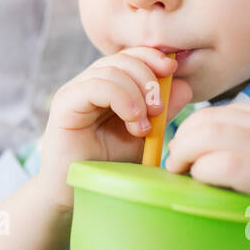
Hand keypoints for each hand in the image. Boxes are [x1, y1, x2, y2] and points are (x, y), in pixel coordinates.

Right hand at [40, 48, 192, 202]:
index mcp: (107, 86)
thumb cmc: (108, 166)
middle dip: (148, 78)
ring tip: (143, 126)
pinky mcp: (65, 103)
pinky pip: (96, 86)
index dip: (152, 57)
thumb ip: (163, 112)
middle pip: (122, 59)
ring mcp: (75, 91)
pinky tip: (132, 120)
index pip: (130, 56)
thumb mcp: (144, 137)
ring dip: (136, 94)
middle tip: (159, 110)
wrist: (76, 192)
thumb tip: (184, 85)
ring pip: (111, 70)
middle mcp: (89, 83)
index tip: (172, 70)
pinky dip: (120, 98)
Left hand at [163, 101, 249, 249]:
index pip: (216, 112)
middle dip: (181, 142)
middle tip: (176, 168)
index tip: (184, 156)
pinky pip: (219, 163)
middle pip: (204, 119)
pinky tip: (201, 184)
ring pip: (205, 135)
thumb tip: (209, 157)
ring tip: (182, 177)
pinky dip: (202, 172)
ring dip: (184, 156)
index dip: (191, 132)